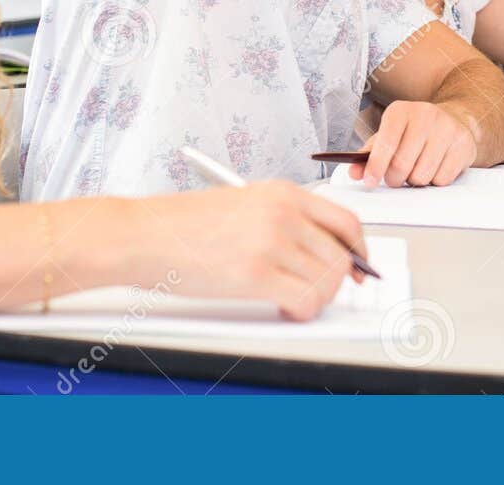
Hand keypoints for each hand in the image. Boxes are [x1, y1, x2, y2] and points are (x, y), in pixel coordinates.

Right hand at [138, 181, 367, 321]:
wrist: (145, 234)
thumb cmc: (184, 224)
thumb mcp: (244, 203)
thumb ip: (285, 220)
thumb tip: (322, 251)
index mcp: (283, 193)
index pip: (346, 222)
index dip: (358, 252)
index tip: (356, 269)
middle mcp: (283, 213)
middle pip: (342, 255)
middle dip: (338, 282)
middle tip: (320, 293)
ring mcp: (271, 241)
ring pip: (328, 281)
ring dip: (317, 299)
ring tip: (292, 300)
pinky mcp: (255, 273)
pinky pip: (306, 300)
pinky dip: (303, 311)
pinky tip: (284, 307)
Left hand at [350, 100, 476, 187]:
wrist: (452, 120)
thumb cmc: (414, 131)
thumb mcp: (389, 135)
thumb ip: (370, 154)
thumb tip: (355, 173)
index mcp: (401, 111)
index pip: (386, 142)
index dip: (375, 166)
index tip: (369, 182)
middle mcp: (425, 115)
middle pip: (403, 163)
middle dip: (395, 178)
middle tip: (395, 179)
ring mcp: (447, 129)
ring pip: (423, 175)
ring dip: (415, 181)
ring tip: (415, 170)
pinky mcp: (463, 144)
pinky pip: (442, 179)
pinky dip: (434, 181)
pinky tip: (434, 168)